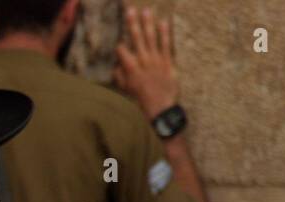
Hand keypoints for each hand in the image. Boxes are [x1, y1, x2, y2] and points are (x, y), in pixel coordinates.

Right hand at [113, 5, 179, 120]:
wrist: (160, 108)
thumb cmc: (140, 101)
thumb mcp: (125, 91)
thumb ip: (119, 77)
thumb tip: (116, 66)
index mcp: (130, 68)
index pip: (122, 51)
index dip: (120, 48)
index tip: (119, 47)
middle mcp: (142, 61)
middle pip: (136, 38)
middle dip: (132, 23)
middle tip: (130, 10)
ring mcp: (156, 60)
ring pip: (151, 38)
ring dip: (148, 24)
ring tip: (146, 11)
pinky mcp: (168, 62)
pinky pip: (166, 45)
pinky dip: (165, 34)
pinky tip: (163, 22)